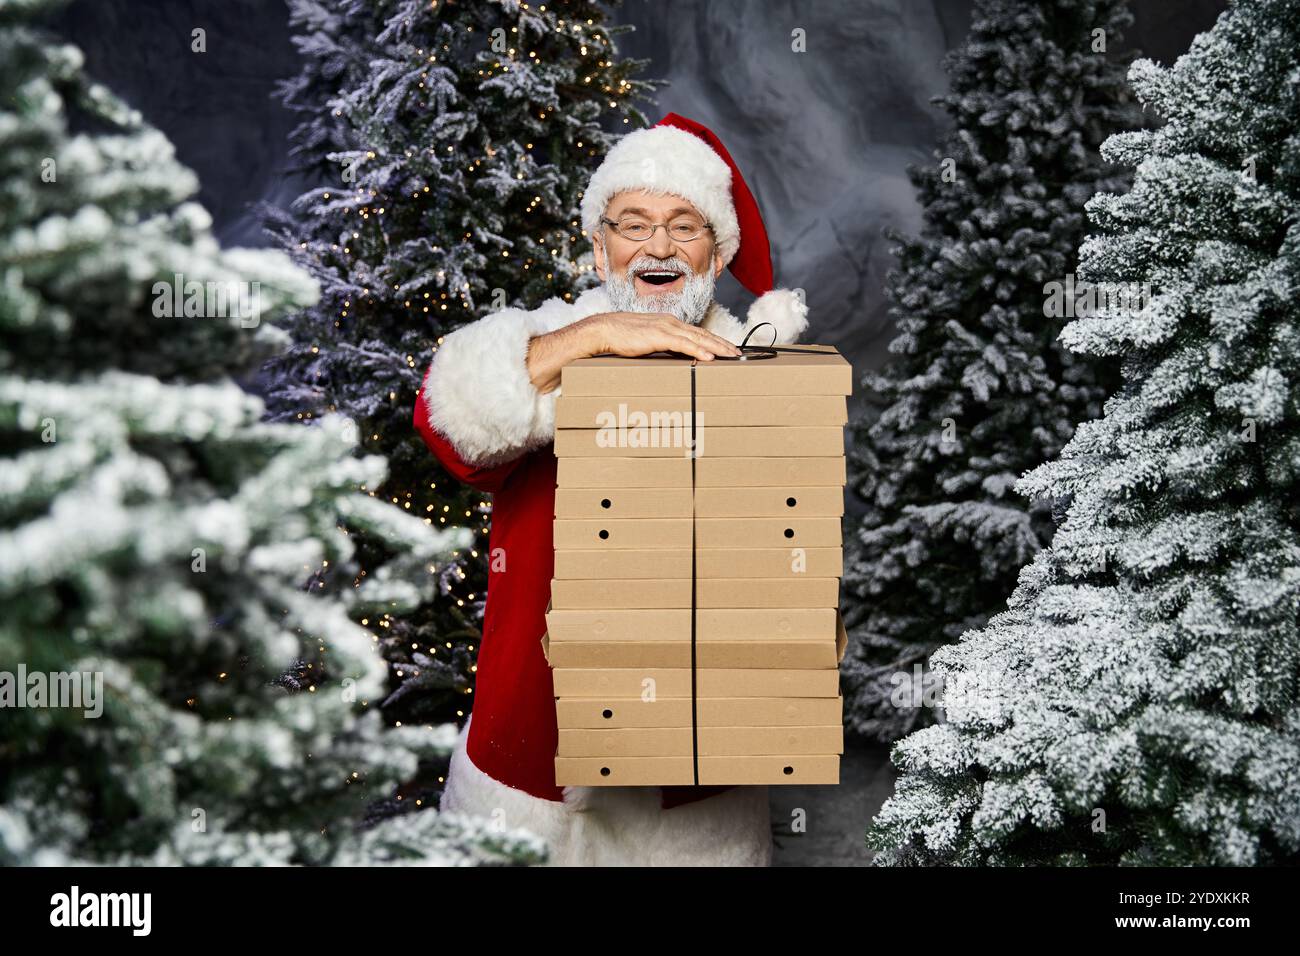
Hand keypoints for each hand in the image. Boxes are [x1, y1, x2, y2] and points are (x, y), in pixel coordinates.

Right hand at [583, 312, 742, 361]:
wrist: (604, 330)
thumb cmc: (621, 337)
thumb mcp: (647, 340)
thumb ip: (661, 345)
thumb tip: (673, 357)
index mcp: (669, 322)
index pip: (697, 332)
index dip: (714, 340)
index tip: (727, 348)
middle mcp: (671, 322)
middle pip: (703, 333)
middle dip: (722, 344)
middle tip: (738, 353)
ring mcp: (666, 327)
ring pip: (698, 338)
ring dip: (717, 347)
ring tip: (731, 355)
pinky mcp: (659, 336)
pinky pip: (683, 344)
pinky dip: (698, 350)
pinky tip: (710, 357)